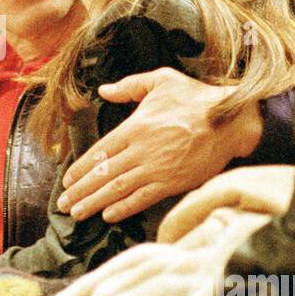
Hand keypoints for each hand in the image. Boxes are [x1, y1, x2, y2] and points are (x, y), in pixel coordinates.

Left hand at [56, 68, 262, 222]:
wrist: (231, 120)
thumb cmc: (197, 98)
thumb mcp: (162, 80)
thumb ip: (130, 85)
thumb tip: (104, 89)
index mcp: (135, 126)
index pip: (100, 151)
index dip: (80, 168)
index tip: (67, 180)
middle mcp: (141, 150)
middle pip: (103, 173)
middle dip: (80, 190)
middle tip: (63, 204)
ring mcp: (156, 168)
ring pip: (117, 189)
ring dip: (94, 202)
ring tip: (77, 213)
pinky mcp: (173, 183)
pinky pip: (142, 198)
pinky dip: (123, 208)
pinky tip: (108, 215)